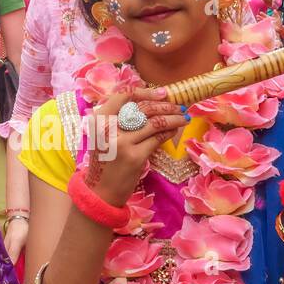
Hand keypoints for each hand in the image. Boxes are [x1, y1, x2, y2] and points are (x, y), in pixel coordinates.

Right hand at [82, 86, 182, 206]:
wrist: (101, 191)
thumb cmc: (106, 161)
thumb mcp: (105, 136)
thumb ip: (119, 119)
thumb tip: (151, 101)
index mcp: (99, 120)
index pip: (124, 96)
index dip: (146, 92)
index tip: (163, 93)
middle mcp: (109, 128)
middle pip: (143, 108)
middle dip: (166, 106)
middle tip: (179, 107)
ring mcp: (123, 143)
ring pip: (154, 122)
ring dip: (173, 118)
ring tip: (183, 117)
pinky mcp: (135, 157)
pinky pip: (157, 139)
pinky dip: (169, 132)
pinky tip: (175, 130)